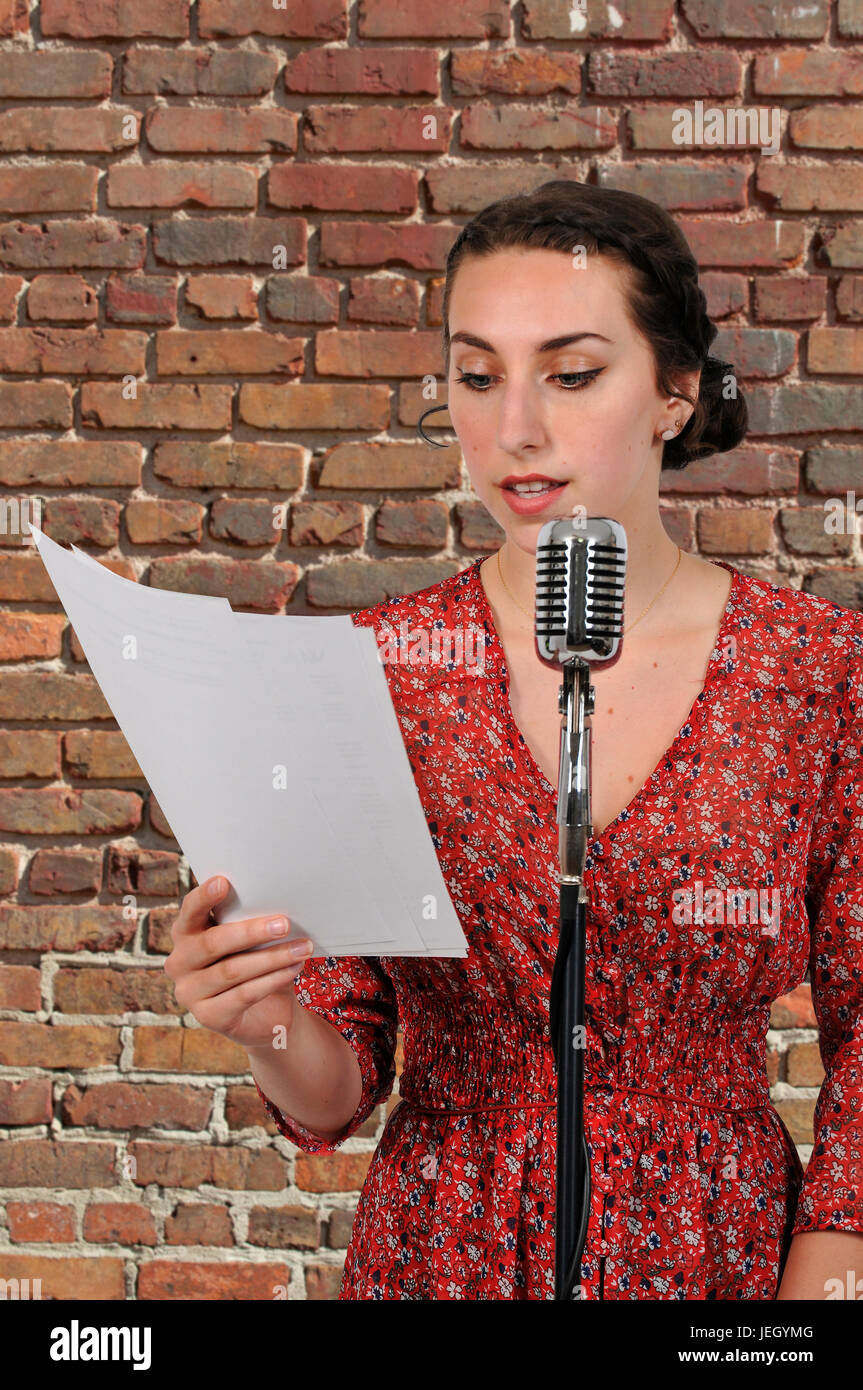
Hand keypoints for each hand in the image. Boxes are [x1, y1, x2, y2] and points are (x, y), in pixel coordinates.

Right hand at [164, 875, 314, 1049]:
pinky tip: (294, 968)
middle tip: (284, 923)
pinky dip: (273, 979)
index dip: (203, 897)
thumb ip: (248, 921)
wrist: (264, 1014)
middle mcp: (179, 963)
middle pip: (212, 943)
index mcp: (185, 934)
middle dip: (251, 932)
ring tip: (302, 948)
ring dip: (272, 957)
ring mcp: (190, 992)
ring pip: (232, 970)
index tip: (224, 882)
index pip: (189, 911)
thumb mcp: (249, 940)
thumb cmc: (254, 963)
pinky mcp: (208, 1017)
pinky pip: (244, 994)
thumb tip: (277, 900)